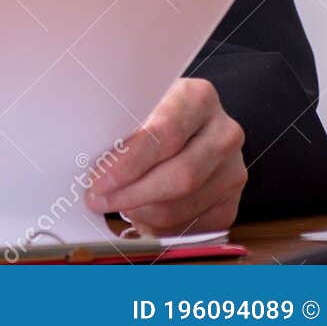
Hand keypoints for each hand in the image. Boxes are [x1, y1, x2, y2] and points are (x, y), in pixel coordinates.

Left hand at [84, 77, 246, 234]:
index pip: (164, 135)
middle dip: (132, 194)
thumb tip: (92, 164)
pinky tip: (141, 214)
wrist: (191, 124)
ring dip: (143, 212)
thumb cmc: (153, 113)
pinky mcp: (232, 200)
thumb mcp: (139, 103)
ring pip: (184, 205)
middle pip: (181, 176)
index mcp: (198, 98)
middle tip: (98, 199)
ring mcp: (234, 169)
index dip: (129, 163)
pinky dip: (161, 227)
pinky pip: (194, 227)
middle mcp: (224, 133)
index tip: (99, 179)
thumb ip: (122, 124)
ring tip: (117, 203)